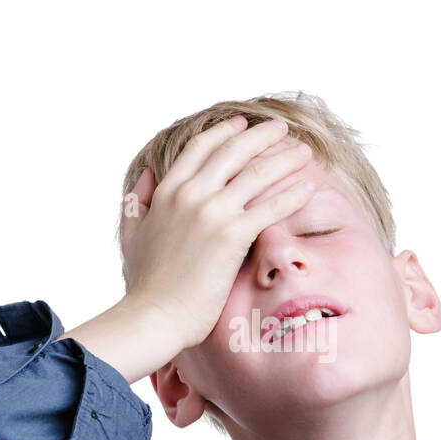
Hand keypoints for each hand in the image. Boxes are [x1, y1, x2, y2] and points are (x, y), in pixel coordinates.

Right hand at [119, 116, 315, 352]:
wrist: (154, 315)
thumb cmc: (145, 285)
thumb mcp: (132, 235)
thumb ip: (136, 202)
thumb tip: (147, 175)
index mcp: (167, 192)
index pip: (200, 148)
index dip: (224, 132)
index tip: (242, 123)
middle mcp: (191, 194)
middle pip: (233, 151)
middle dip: (261, 135)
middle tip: (282, 128)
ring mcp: (212, 213)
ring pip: (257, 173)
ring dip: (285, 159)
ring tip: (304, 154)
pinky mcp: (232, 236)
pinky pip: (270, 208)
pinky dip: (292, 195)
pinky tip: (308, 189)